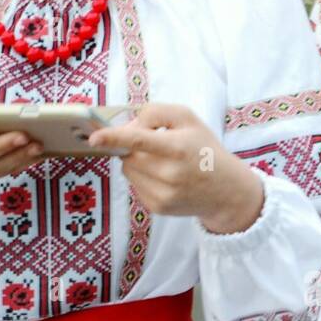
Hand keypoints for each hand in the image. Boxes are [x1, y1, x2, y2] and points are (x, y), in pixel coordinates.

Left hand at [89, 103, 264, 233]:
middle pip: (129, 155)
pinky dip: (143, 178)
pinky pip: (135, 186)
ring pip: (128, 171)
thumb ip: (156, 112)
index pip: (138, 140)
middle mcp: (170, 174)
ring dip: (136, 162)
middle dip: (132, 147)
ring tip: (162, 162)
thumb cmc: (205, 149)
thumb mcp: (189, 119)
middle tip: (154, 145)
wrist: (227, 190)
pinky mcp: (158, 207)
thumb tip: (128, 126)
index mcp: (178, 148)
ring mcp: (163, 194)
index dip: (113, 138)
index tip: (94, 138)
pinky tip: (164, 177)